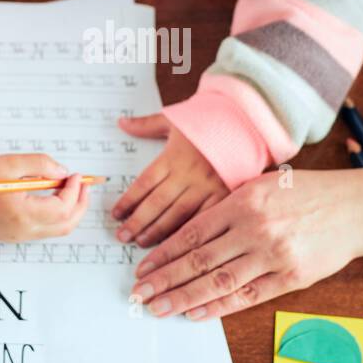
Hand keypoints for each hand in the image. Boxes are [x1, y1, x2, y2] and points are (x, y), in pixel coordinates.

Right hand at [0, 153, 91, 241]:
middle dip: (80, 204)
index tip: (76, 176)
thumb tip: (62, 172)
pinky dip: (57, 216)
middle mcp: (23, 230)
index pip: (62, 208)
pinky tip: (56, 198)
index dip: (74, 191)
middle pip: (66, 225)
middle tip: (84, 185)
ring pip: (58, 230)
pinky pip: (45, 230)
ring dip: (70, 211)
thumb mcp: (10, 164)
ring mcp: (20, 236)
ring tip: (72, 189)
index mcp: (22, 214)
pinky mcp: (16, 235)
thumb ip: (40, 165)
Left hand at [112, 113, 229, 247]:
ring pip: (178, 214)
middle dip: (137, 221)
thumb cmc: (209, 120)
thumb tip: (122, 123)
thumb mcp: (175, 118)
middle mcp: (188, 173)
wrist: (246, 122)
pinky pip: (204, 218)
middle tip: (122, 236)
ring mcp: (207, 187)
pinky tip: (176, 244)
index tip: (116, 214)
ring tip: (141, 242)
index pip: (144, 183)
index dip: (128, 201)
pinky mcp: (225, 196)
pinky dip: (189, 232)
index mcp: (173, 156)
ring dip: (158, 231)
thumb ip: (147, 125)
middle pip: (157, 202)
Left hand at [130, 168, 362, 319]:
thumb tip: (190, 230)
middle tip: (140, 294)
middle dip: (164, 279)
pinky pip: (247, 295)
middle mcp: (254, 228)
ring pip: (218, 282)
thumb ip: (228, 204)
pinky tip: (196, 312)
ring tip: (159, 308)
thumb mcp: (262, 184)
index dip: (164, 254)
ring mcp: (272, 255)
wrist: (355, 208)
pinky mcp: (290, 276)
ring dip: (184, 297)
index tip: (143, 268)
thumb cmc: (306, 193)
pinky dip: (218, 306)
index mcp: (242, 201)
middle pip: (198, 260)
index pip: (192, 233)